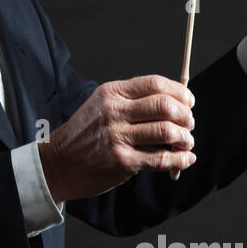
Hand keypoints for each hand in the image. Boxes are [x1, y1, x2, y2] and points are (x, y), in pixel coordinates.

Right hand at [38, 76, 195, 203]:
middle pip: (165, 106)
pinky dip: (180, 160)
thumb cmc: (84, 135)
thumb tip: (175, 105)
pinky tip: (184, 159)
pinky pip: (161, 159)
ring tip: (186, 143)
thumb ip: (132, 102)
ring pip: (167, 132)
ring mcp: (117, 137)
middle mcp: (114, 112)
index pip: (154, 84)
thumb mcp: (101, 106)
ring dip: (185, 138)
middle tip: (188, 124)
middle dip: (185, 116)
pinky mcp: (122, 161)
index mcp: (111, 93)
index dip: (179, 92)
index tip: (189, 102)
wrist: (58, 163)